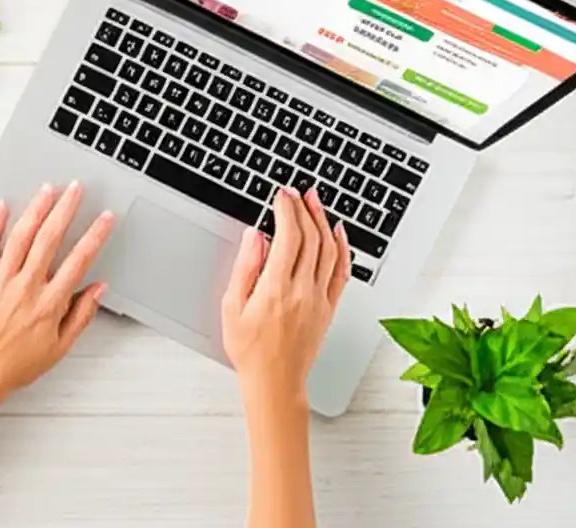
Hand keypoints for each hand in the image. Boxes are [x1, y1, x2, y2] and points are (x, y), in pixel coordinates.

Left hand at [0, 182, 115, 410]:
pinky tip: (2, 207)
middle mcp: (26, 288)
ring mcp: (0, 283)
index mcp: (49, 304)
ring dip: (35, 210)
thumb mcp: (60, 347)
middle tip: (76, 188)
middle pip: (49, 239)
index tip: (105, 218)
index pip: (78, 261)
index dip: (95, 236)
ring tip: (47, 189)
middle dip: (65, 209)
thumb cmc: (17, 365)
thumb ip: (81, 316)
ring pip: (20, 238)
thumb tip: (99, 289)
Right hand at [221, 187, 350, 399]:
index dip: (286, 210)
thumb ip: (245, 267)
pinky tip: (338, 232)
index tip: (281, 195)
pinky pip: (342, 271)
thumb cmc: (249, 350)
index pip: (288, 236)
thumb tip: (254, 236)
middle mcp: (303, 290)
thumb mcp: (232, 307)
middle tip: (295, 192)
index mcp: (276, 288)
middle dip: (303, 208)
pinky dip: (342, 247)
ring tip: (315, 202)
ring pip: (329, 249)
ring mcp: (320, 298)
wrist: (275, 382)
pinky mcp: (329, 307)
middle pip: (311, 238)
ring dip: (322, 220)